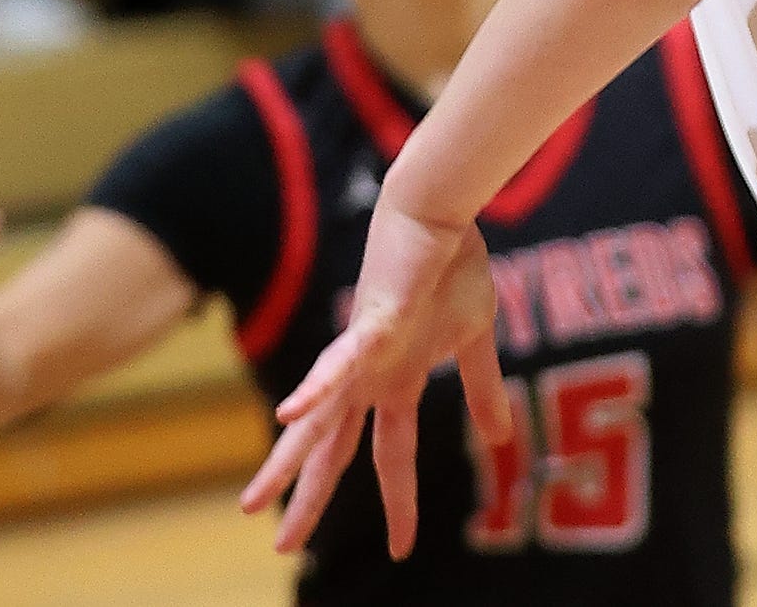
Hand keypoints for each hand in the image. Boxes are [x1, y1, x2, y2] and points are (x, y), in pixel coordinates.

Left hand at [241, 194, 507, 558]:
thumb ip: (482, 388)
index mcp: (399, 381)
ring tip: (253, 503)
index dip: (399, 501)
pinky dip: (316, 387)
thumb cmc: (455, 264)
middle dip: (309, 498)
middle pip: (333, 449)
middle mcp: (371, 377)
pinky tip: (289, 412)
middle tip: (282, 546)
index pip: (393, 454)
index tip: (402, 547)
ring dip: (287, 460)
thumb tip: (503, 439)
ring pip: (318, 419)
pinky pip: (339, 361)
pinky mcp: (368, 325)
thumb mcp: (478, 337)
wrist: (441, 210)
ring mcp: (364, 355)